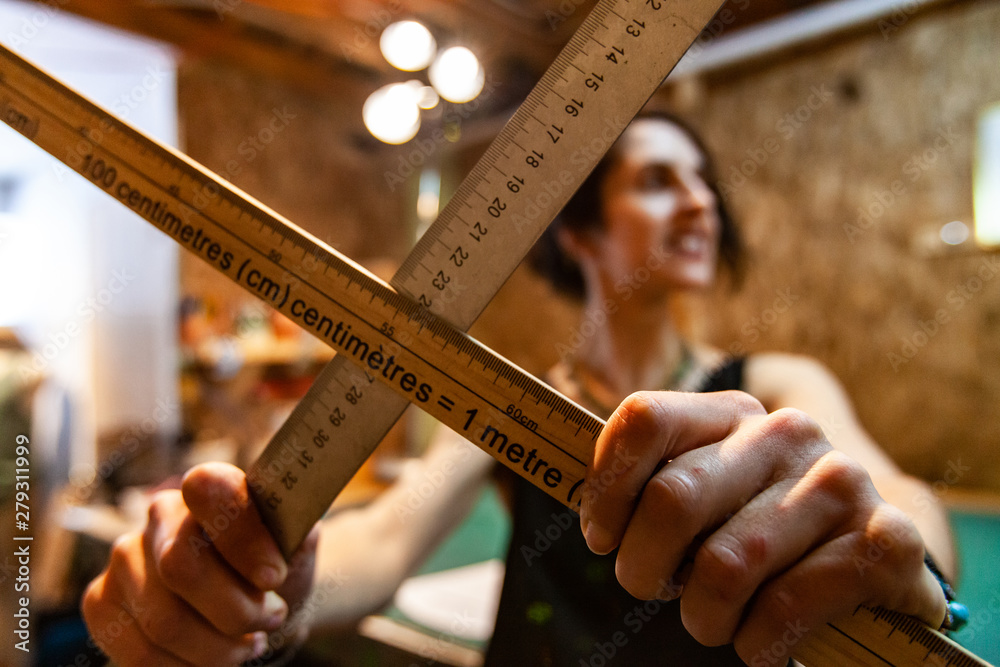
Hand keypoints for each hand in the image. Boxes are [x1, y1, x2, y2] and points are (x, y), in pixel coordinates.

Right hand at [82, 463, 318, 665]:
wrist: (255, 597)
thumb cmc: (276, 565)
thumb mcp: (299, 544)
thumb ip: (295, 534)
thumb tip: (289, 544)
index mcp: (211, 487)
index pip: (209, 490)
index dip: (241, 537)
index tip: (274, 578)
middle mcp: (160, 513)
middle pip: (181, 567)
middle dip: (235, 609)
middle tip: (270, 619)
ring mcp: (124, 557)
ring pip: (163, 621)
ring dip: (218, 648)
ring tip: (247, 644)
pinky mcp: (101, 600)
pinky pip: (138, 652)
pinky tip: (212, 659)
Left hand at [578, 391, 945, 664]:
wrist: (872, 566)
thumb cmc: (760, 534)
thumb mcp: (705, 495)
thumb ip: (650, 483)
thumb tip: (576, 494)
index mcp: (733, 415)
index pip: (644, 420)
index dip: (605, 487)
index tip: (601, 536)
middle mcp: (787, 433)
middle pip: (673, 498)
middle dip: (643, 566)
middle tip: (650, 588)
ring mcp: (840, 482)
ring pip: (724, 565)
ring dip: (702, 617)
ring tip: (711, 622)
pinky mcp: (885, 541)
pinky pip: (783, 607)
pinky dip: (757, 643)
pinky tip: (761, 642)